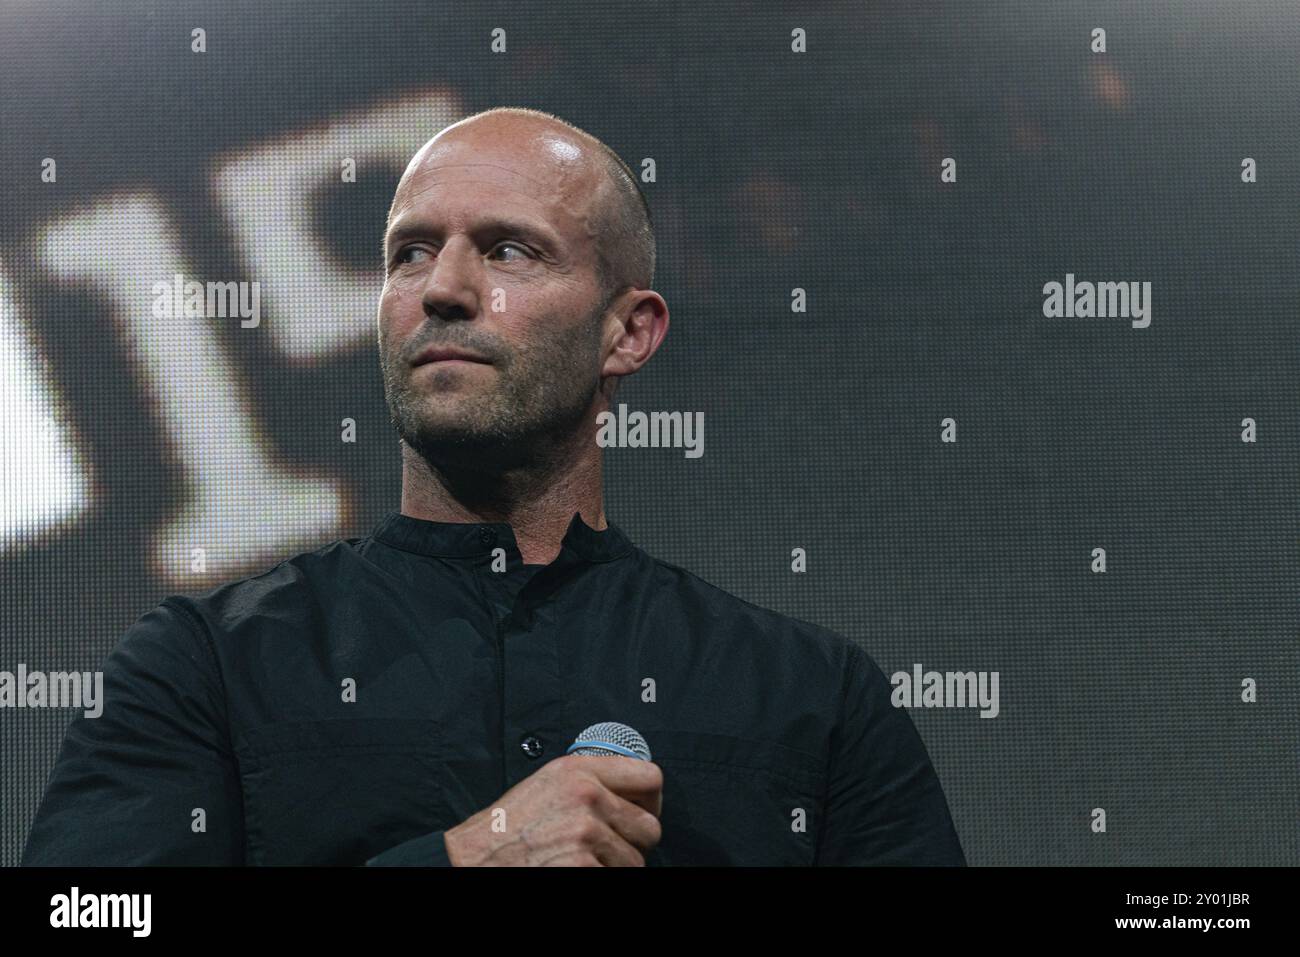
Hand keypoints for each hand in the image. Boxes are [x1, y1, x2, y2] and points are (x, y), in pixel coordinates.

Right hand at [443, 753, 662, 865]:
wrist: (473, 858)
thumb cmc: (509, 825)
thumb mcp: (550, 782)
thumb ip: (592, 780)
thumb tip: (633, 794)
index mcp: (580, 769)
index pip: (651, 777)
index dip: (651, 801)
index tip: (641, 813)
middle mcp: (586, 795)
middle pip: (650, 827)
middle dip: (634, 843)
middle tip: (609, 846)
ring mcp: (585, 832)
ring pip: (635, 861)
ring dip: (614, 867)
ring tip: (582, 859)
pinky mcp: (583, 866)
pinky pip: (616, 878)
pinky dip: (599, 878)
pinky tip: (573, 869)